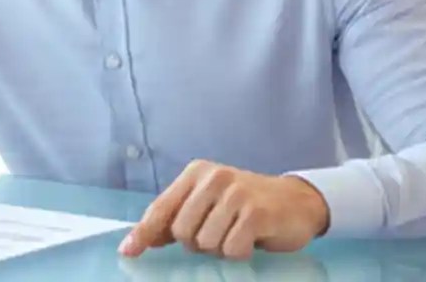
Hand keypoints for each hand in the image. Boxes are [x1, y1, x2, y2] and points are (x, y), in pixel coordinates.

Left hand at [119, 160, 328, 260]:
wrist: (297, 201)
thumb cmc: (247, 205)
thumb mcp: (208, 203)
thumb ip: (176, 217)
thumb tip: (139, 240)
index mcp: (196, 173)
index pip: (161, 208)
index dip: (143, 232)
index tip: (128, 251)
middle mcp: (213, 178)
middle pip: (181, 232)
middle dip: (196, 243)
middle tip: (220, 232)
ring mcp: (236, 193)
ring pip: (206, 243)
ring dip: (220, 249)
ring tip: (237, 233)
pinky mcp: (256, 212)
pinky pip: (232, 249)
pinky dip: (240, 253)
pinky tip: (252, 239)